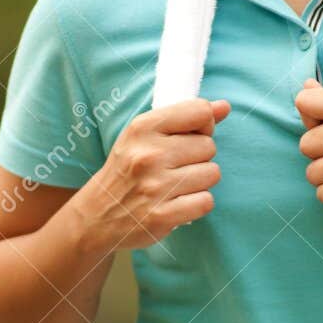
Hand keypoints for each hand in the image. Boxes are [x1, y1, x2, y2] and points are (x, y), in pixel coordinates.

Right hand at [79, 97, 230, 251]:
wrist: (98, 214)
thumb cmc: (129, 170)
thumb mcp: (146, 135)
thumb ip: (187, 118)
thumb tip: (225, 107)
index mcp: (142, 128)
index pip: (200, 112)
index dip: (204, 126)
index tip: (189, 137)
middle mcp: (148, 155)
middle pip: (209, 146)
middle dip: (199, 157)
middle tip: (176, 167)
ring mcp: (155, 187)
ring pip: (212, 173)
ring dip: (200, 181)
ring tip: (178, 185)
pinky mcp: (162, 215)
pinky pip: (206, 201)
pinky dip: (197, 203)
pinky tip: (179, 202)